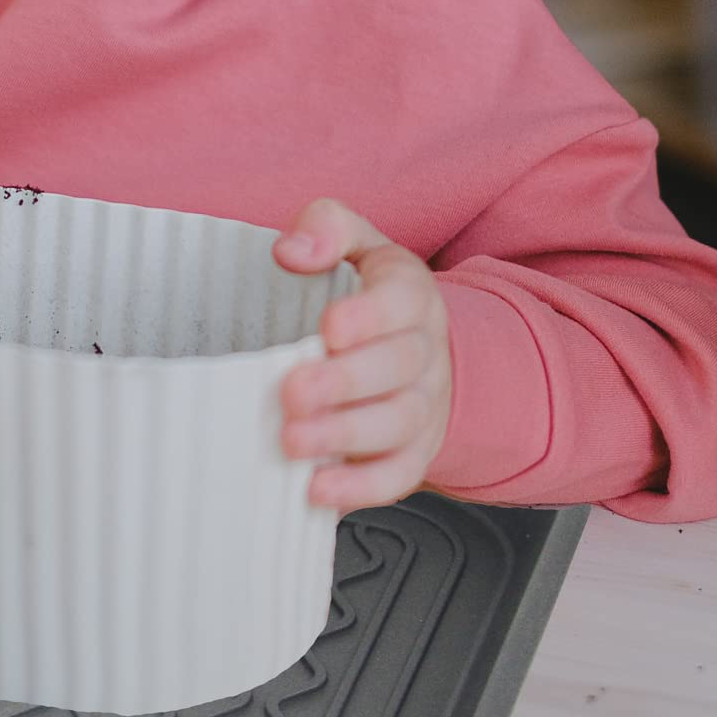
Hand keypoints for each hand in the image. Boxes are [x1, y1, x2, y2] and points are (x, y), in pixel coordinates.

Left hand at [275, 199, 452, 511]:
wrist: (415, 347)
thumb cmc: (366, 293)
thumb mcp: (357, 242)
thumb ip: (327, 226)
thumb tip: (290, 250)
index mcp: (411, 294)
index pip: (403, 301)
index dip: (370, 316)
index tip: (329, 327)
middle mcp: (425, 351)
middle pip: (399, 368)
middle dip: (345, 383)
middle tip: (294, 392)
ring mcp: (424, 406)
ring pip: (398, 424)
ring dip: (346, 436)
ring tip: (293, 441)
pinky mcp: (413, 452)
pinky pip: (399, 475)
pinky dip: (361, 488)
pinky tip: (318, 489)